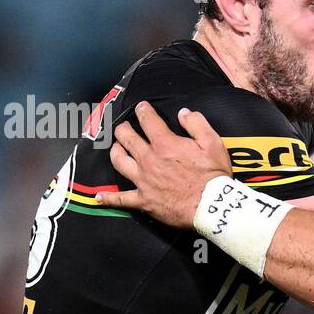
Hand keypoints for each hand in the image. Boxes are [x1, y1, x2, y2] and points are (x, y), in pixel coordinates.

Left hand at [95, 103, 231, 227]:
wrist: (210, 205)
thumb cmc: (213, 176)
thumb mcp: (213, 142)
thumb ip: (196, 123)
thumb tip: (183, 113)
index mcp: (165, 144)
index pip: (148, 120)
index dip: (143, 111)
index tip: (142, 107)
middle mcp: (149, 160)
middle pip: (127, 138)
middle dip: (123, 129)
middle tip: (124, 127)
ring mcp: (143, 180)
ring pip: (119, 161)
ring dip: (115, 152)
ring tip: (116, 148)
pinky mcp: (143, 200)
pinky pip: (121, 199)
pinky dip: (109, 198)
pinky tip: (100, 196)